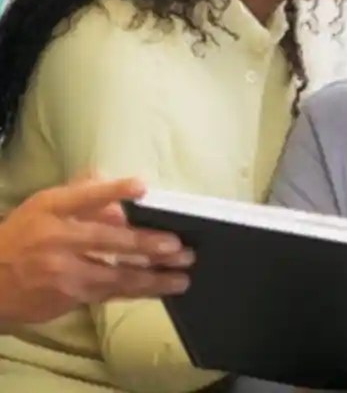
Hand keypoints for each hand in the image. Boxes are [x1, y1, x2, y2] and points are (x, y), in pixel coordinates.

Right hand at [0, 178, 192, 325]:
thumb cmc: (25, 236)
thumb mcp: (46, 206)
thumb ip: (85, 194)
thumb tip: (123, 192)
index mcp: (51, 209)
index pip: (84, 196)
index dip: (113, 191)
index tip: (142, 187)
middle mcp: (57, 239)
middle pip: (107, 240)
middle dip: (146, 244)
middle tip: (178, 246)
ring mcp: (64, 272)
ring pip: (116, 275)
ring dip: (153, 277)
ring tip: (183, 276)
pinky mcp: (71, 297)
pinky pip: (112, 293)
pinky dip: (140, 290)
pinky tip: (162, 288)